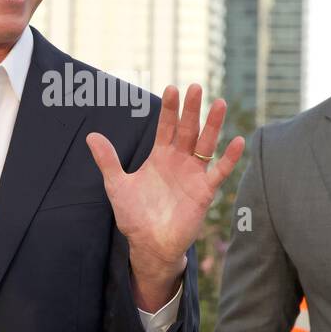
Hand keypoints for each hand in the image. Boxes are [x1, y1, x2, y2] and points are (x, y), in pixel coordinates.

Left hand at [86, 84, 244, 308]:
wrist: (149, 244)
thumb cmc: (134, 216)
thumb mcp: (117, 185)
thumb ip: (108, 160)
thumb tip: (91, 136)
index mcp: (160, 156)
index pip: (166, 126)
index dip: (169, 109)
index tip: (171, 88)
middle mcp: (179, 161)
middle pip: (188, 129)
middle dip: (192, 109)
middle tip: (196, 87)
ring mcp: (193, 175)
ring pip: (206, 144)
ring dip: (213, 125)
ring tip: (219, 103)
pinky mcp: (204, 192)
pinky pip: (219, 172)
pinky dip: (229, 158)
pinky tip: (238, 141)